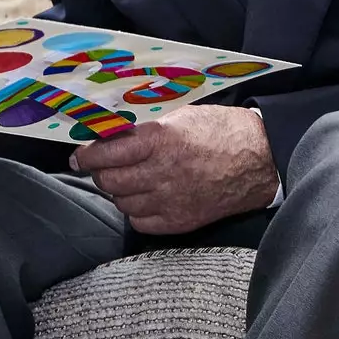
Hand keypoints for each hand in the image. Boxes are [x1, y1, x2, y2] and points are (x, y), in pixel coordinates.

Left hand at [72, 105, 279, 235]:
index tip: (79, 156)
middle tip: (100, 166)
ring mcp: (171, 200)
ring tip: (125, 180)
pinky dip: (135, 211)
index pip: (106, 153)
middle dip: (99, 173)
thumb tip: (110, 132)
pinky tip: (142, 198)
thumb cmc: (220, 130)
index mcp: (159, 140)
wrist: (259, 158)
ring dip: (118, 191)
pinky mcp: (181, 221)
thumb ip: (144, 127)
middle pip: (109, 180)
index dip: (86, 155)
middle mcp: (162, 172)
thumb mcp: (179, 116)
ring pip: (122, 202)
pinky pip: (141, 222)